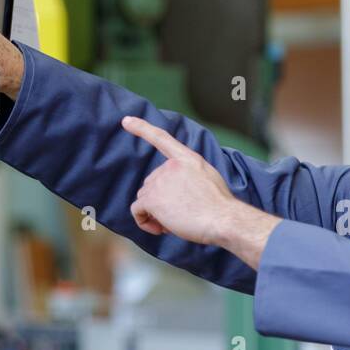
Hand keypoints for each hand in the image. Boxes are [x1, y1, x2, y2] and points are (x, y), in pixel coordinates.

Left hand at [121, 115, 241, 245]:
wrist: (223, 219)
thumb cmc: (220, 206)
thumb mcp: (209, 178)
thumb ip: (190, 176)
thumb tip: (176, 190)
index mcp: (187, 158)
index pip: (161, 138)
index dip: (142, 128)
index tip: (126, 121)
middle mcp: (170, 166)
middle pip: (152, 183)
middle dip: (161, 200)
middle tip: (180, 215)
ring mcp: (159, 181)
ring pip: (145, 198)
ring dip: (155, 213)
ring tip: (175, 223)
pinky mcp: (151, 199)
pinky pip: (137, 211)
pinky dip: (144, 221)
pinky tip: (161, 228)